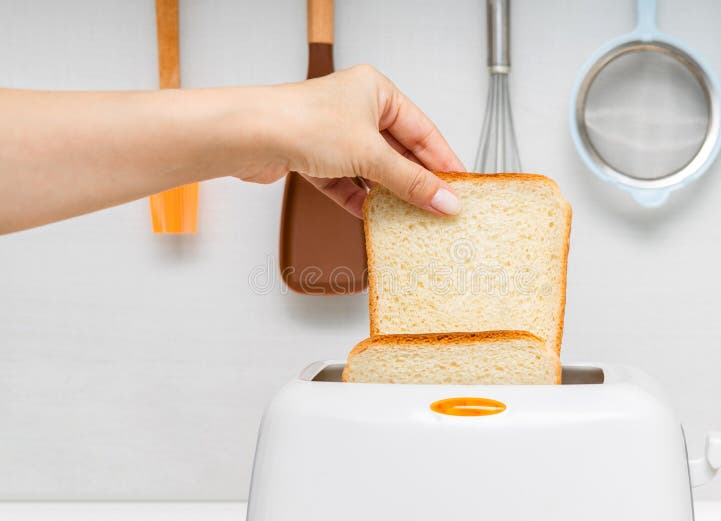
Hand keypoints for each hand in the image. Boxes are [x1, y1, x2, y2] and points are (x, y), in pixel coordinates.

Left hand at [236, 65, 464, 216]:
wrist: (249, 136)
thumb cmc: (304, 123)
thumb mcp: (371, 154)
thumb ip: (411, 182)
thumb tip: (445, 201)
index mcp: (375, 91)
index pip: (422, 130)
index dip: (443, 161)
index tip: (460, 186)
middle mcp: (355, 108)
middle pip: (397, 151)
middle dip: (415, 182)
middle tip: (439, 208)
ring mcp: (333, 134)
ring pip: (371, 170)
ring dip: (387, 194)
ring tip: (411, 218)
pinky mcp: (314, 157)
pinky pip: (346, 182)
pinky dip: (358, 200)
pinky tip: (372, 217)